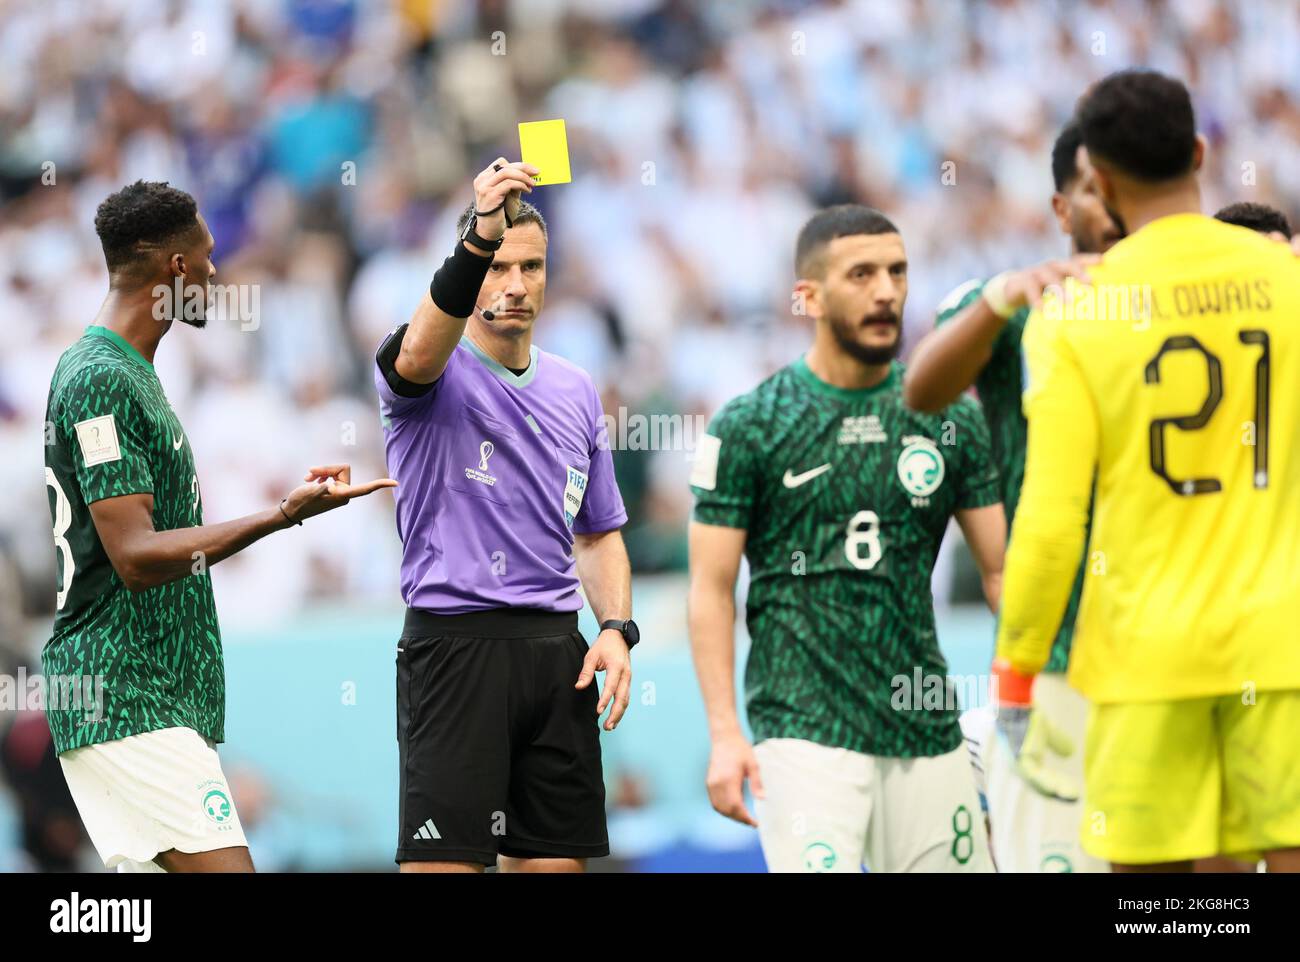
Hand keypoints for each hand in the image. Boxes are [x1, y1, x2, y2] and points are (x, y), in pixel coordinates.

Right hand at [282, 464, 396, 523]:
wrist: (291, 510)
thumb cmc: (300, 502)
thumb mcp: (309, 493)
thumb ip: (320, 488)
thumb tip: (328, 484)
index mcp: (343, 496)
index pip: (365, 489)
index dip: (380, 484)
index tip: (396, 483)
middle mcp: (344, 493)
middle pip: (342, 469)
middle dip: (326, 468)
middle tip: (310, 473)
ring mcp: (338, 491)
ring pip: (334, 470)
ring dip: (320, 471)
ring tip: (308, 479)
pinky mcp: (331, 488)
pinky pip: (329, 473)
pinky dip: (319, 474)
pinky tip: (309, 480)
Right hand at [470, 158, 538, 241]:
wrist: (490, 231)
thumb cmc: (500, 214)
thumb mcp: (509, 195)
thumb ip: (515, 183)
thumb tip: (529, 173)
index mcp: (484, 178)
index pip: (501, 163)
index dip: (517, 165)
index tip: (531, 170)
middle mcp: (482, 180)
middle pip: (504, 166)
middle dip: (523, 167)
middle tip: (536, 172)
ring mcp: (484, 187)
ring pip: (506, 172)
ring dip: (522, 176)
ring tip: (532, 184)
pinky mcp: (490, 195)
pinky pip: (508, 184)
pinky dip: (521, 185)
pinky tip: (528, 191)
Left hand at [575, 628, 630, 730]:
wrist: (619, 636)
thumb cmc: (604, 645)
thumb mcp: (591, 655)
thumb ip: (586, 672)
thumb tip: (579, 687)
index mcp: (616, 667)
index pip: (611, 686)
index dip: (605, 700)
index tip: (599, 711)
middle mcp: (626, 674)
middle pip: (622, 697)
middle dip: (615, 713)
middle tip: (607, 726)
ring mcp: (629, 678)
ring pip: (626, 700)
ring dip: (619, 714)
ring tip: (610, 726)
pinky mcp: (628, 681)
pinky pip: (626, 697)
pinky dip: (621, 708)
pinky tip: (615, 717)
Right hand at [705, 730, 763, 826]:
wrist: (724, 739)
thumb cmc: (740, 750)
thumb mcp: (753, 764)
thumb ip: (757, 782)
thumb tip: (762, 799)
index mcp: (728, 779)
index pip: (735, 806)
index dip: (745, 817)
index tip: (755, 823)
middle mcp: (717, 784)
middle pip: (727, 810)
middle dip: (739, 819)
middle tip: (752, 823)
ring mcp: (711, 784)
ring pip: (719, 808)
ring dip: (731, 816)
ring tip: (744, 818)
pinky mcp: (709, 783)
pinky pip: (715, 802)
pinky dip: (724, 810)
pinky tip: (734, 810)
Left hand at [992, 660, 1079, 801]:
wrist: (1015, 701)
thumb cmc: (1027, 713)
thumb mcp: (1047, 731)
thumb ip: (1057, 742)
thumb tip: (1070, 753)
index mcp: (1023, 763)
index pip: (1041, 782)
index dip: (1057, 787)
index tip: (1073, 793)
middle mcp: (1018, 768)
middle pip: (1041, 786)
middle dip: (1060, 792)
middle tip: (1077, 798)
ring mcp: (1017, 765)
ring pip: (1041, 784)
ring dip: (1060, 790)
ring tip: (1075, 796)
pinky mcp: (1020, 759)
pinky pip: (1037, 776)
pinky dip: (1052, 784)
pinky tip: (1066, 791)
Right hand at [1004, 254, 1100, 310]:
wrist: (1013, 290)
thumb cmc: (1041, 291)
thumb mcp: (1055, 288)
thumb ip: (1069, 292)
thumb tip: (1090, 308)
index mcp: (1062, 267)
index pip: (1077, 260)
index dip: (1089, 260)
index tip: (1103, 261)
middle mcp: (1051, 266)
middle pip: (1067, 265)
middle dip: (1079, 273)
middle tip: (1090, 283)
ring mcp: (1037, 271)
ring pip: (1050, 277)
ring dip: (1059, 288)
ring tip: (1068, 302)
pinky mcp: (1023, 280)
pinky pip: (1031, 288)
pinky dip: (1036, 299)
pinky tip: (1041, 309)